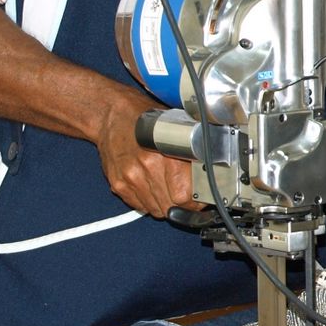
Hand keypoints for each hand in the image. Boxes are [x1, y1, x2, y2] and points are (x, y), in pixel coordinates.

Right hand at [94, 97, 198, 217]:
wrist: (112, 115)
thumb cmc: (146, 120)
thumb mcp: (177, 131)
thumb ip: (193, 155)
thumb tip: (213, 174)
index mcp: (167, 154)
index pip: (185, 196)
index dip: (197, 201)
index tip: (202, 200)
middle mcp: (147, 168)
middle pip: (171, 206)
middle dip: (183, 205)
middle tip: (188, 197)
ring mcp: (130, 178)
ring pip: (156, 209)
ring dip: (165, 205)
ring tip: (169, 190)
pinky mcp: (118, 184)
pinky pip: (139, 206)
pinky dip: (148, 202)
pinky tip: (152, 188)